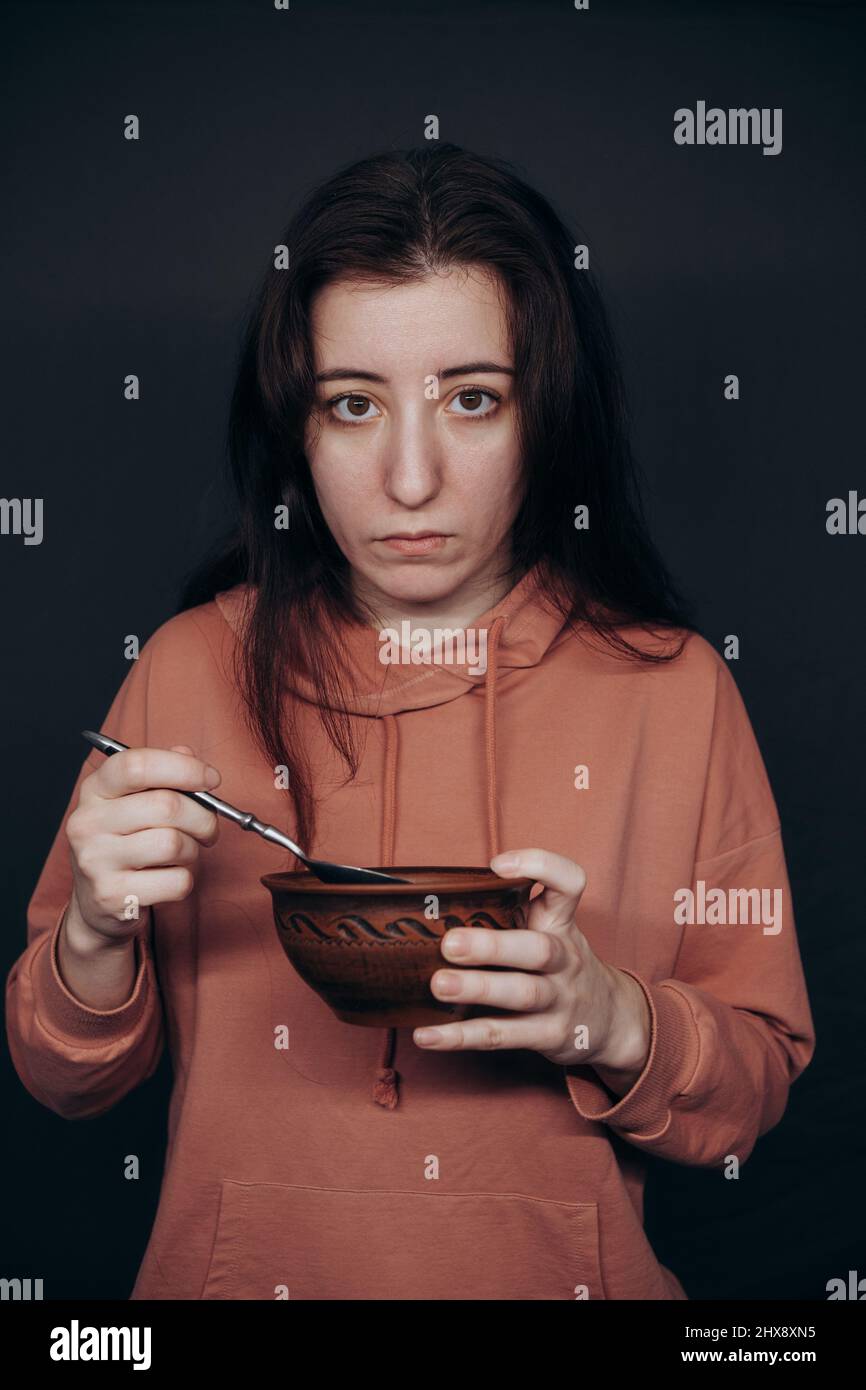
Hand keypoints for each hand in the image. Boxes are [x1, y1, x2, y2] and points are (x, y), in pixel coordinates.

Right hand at [66, 742, 220, 944]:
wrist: (98, 902)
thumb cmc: (128, 842)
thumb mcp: (136, 801)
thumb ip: (163, 773)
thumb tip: (187, 755)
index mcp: (95, 790)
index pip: (137, 765)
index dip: (185, 768)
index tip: (211, 780)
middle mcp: (88, 822)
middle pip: (166, 806)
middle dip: (203, 818)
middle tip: (208, 829)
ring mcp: (95, 861)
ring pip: (173, 844)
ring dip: (193, 850)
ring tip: (183, 854)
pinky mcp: (112, 896)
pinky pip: (176, 881)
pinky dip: (185, 880)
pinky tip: (169, 878)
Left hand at [413, 848, 651, 1091]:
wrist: (613, 1020)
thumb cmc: (562, 966)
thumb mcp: (552, 931)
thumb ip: (511, 914)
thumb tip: (435, 904)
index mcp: (561, 924)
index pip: (569, 884)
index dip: (540, 866)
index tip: (498, 865)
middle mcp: (565, 959)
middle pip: (537, 949)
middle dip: (492, 945)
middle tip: (450, 943)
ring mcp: (559, 999)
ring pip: (521, 993)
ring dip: (478, 989)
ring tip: (439, 985)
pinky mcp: (547, 1036)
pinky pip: (502, 1036)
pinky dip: (461, 1037)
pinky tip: (426, 1035)